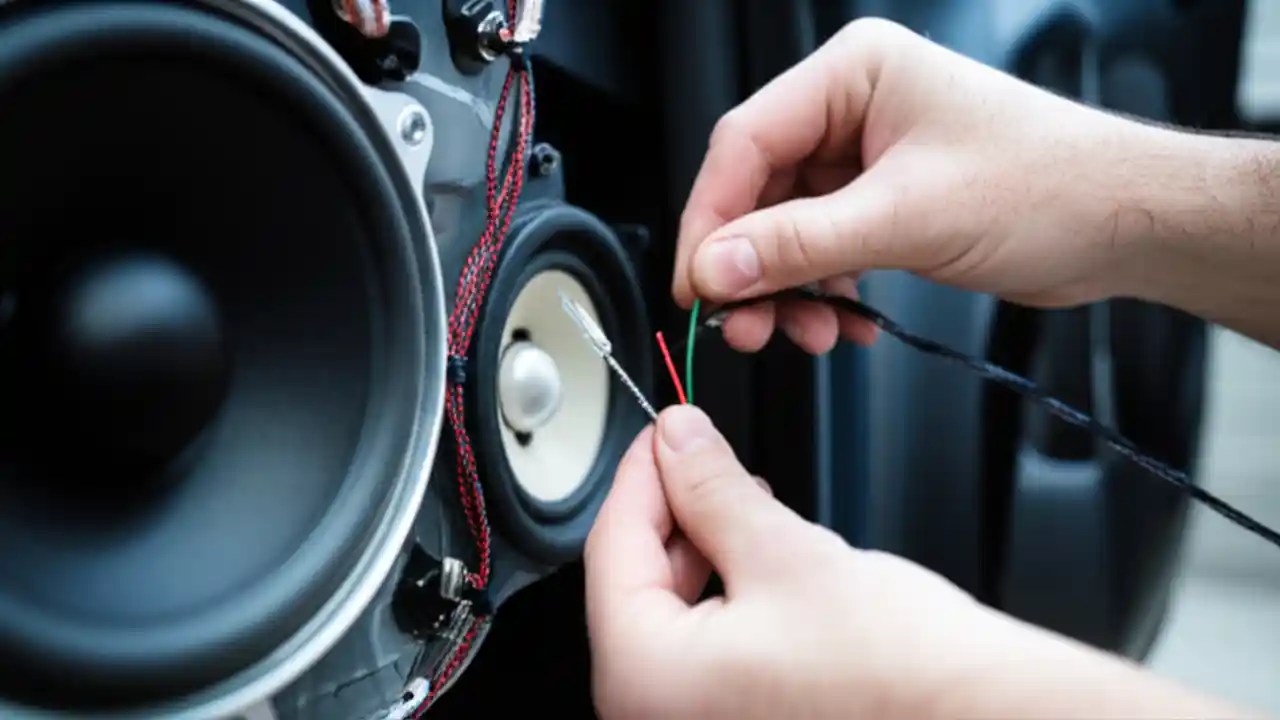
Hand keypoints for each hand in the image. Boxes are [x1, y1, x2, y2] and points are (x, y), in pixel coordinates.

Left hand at [584, 405, 996, 718]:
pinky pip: (704, 651)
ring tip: (745, 507)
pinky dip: (723, 598)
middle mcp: (653, 717)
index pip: (611, 549)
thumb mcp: (783, 552)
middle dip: (672, 512)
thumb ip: (711, 488)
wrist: (981, 719)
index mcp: (644, 680)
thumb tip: (677, 440)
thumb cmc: (898, 674)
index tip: (665, 432)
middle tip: (702, 458)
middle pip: (635, 584)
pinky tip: (759, 564)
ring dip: (701, 551)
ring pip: (670, 615)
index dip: (639, 474)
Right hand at [673, 18, 1161, 353]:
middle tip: (744, 323)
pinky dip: (824, 294)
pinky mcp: (883, 202)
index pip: (745, 143)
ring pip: (786, 230)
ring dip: (787, 291)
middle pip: (759, 192)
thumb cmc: (1049, 185)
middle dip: (751, 267)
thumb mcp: (907, 217)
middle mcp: (852, 109)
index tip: (697, 285)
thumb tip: (717, 267)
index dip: (711, 219)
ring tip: (804, 334)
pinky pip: (822, 251)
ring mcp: (866, 158)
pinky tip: (844, 324)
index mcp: (853, 74)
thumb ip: (801, 244)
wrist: (1124, 224)